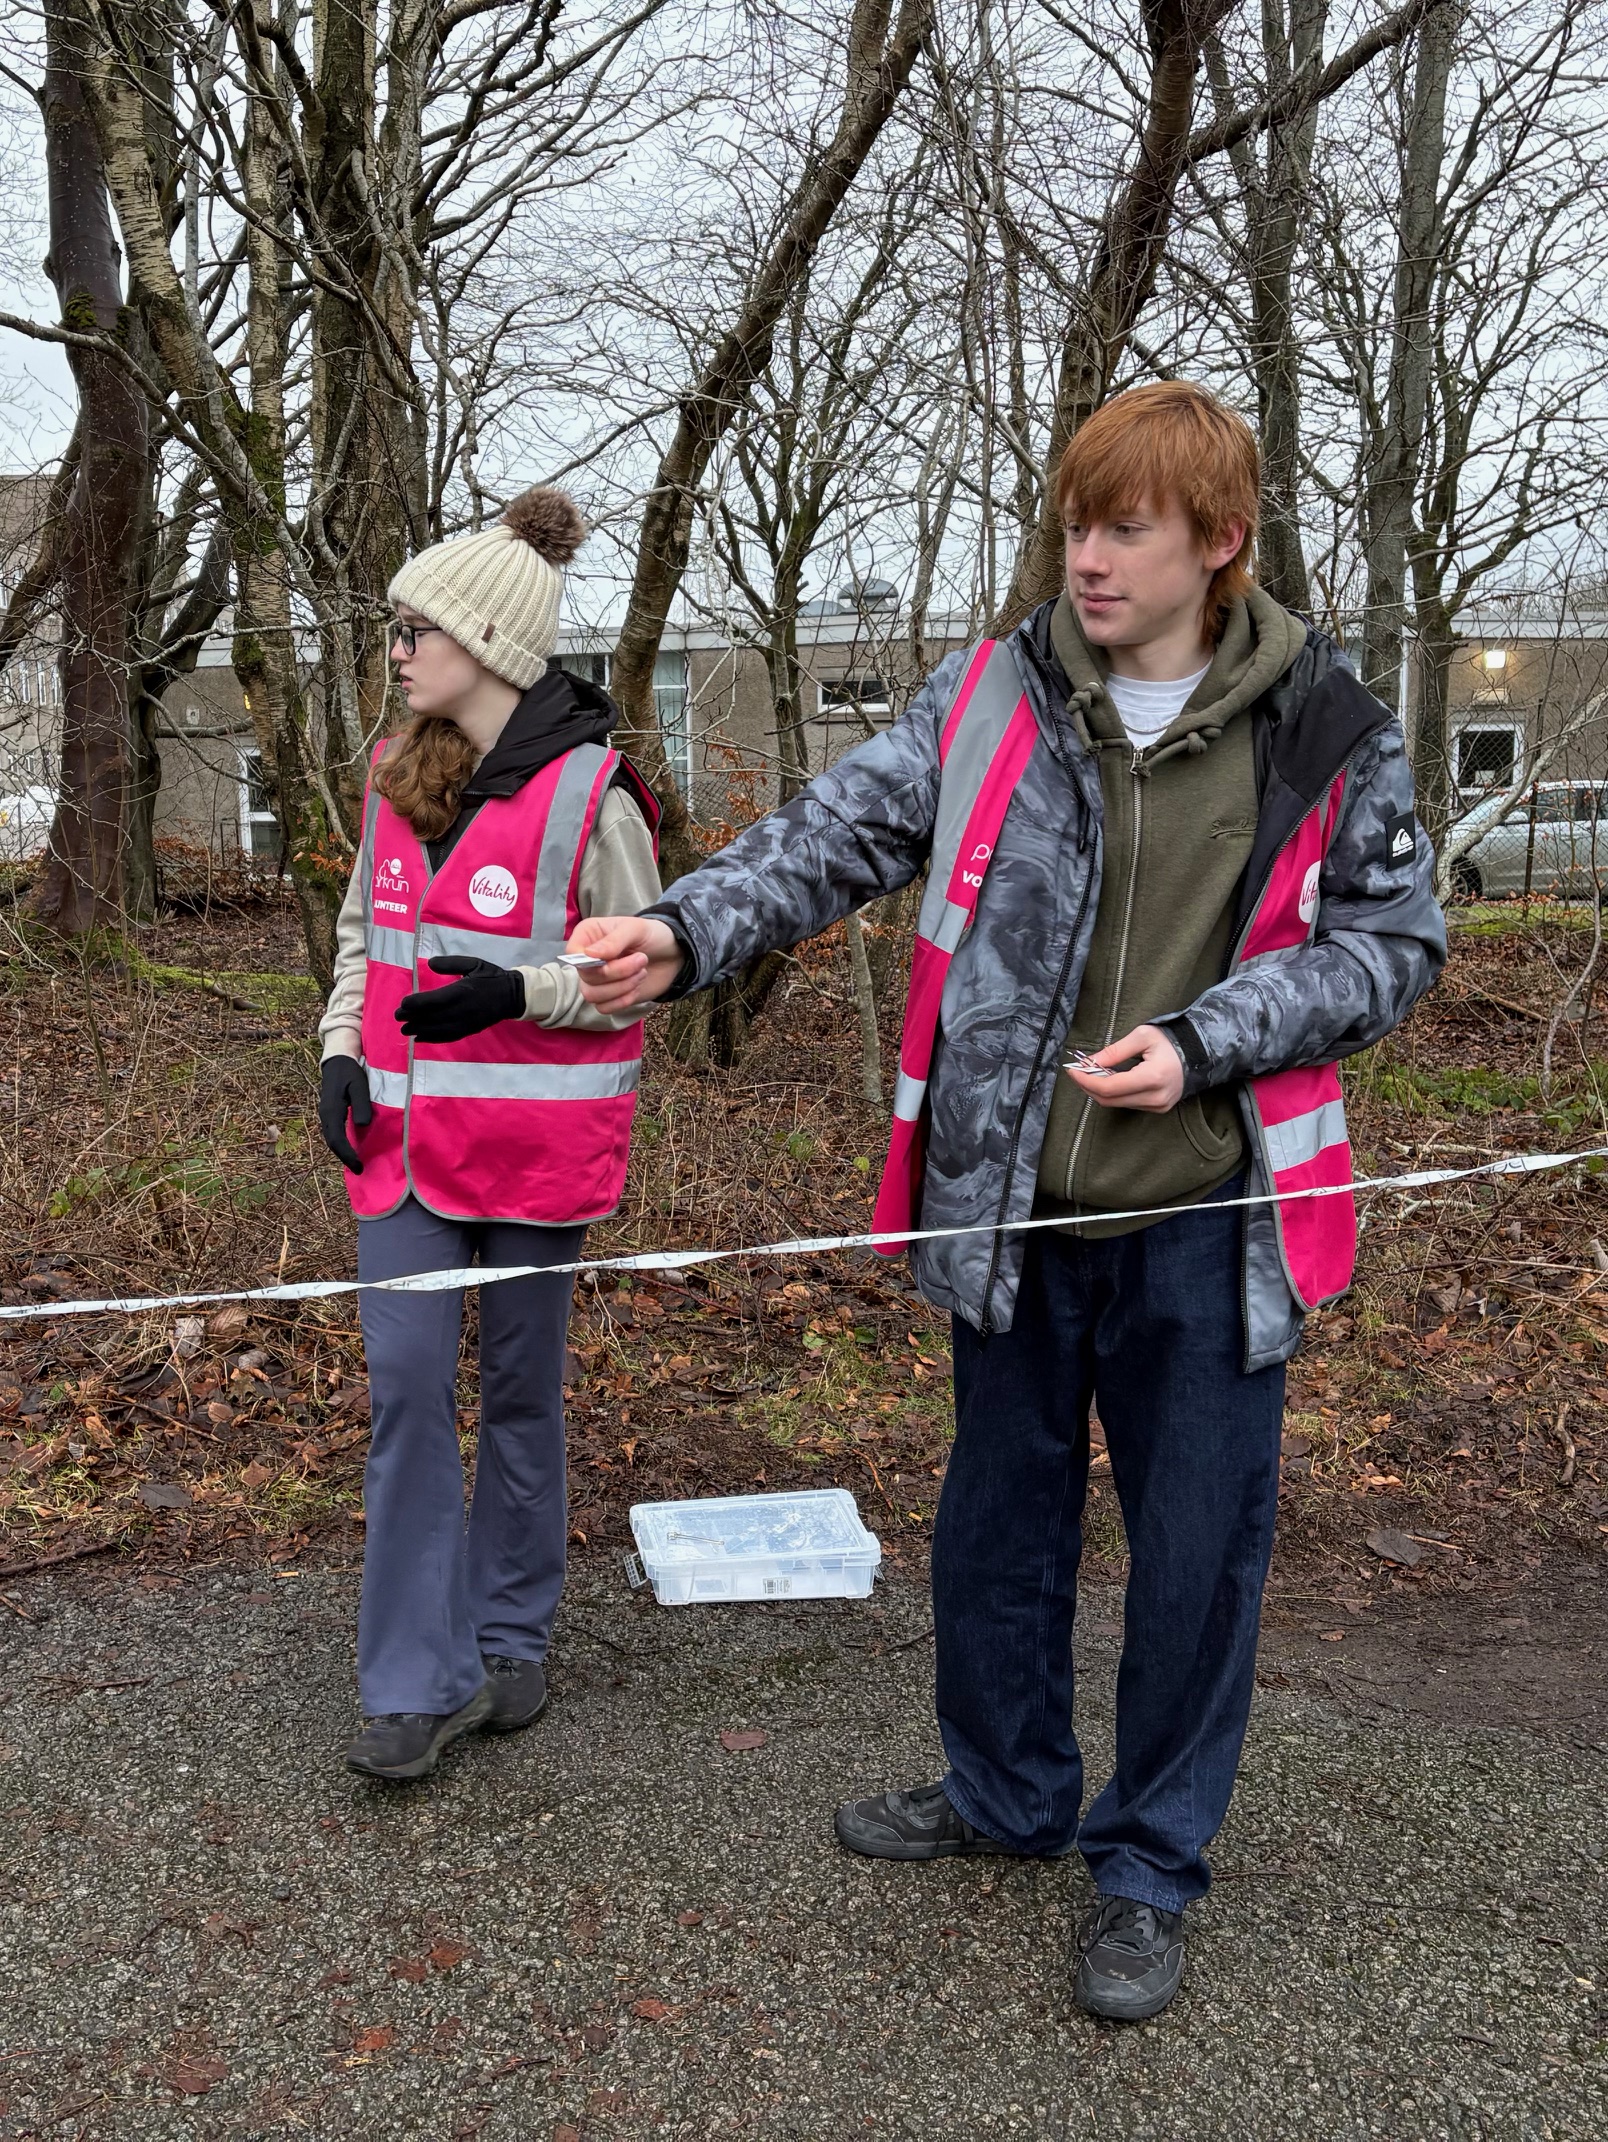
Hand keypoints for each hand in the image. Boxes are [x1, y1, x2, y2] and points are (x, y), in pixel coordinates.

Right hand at [319, 1054, 372, 1170]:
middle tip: (359, 1169)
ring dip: (342, 1152)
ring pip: (331, 1138)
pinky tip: (351, 1148)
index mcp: (332, 1110)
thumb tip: (362, 1125)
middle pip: (332, 1142)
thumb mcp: (359, 1086)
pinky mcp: (329, 1112)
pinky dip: (341, 1143)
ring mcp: (326, 1114)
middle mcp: (326, 1115)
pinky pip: (333, 1132)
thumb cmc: (351, 1072)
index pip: (337, 1139)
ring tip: (356, 1163)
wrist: (337, 1060)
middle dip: (344, 1157)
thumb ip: (361, 1105)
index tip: (359, 1166)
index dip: (347, 1155)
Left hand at [397, 956, 524, 1043]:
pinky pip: (448, 1037)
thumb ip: (451, 963)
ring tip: (405, 1030)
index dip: (415, 1004)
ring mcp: (465, 1022)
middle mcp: (461, 1010)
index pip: (432, 1001)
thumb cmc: (491, 977)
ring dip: (419, 1030)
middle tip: (398, 1017)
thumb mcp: (473, 964)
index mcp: (461, 991)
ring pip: (437, 1029)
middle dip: (412, 1018)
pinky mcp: (469, 1030)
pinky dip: (432, 1039)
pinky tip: (420, 1039)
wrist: (513, 996)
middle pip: (431, 1017)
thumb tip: (430, 963)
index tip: (403, 1004)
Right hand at [565, 915, 683, 1009]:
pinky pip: (604, 1008)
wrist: (672, 954)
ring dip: (622, 987)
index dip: (588, 961)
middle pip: (586, 977)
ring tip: (641, 972)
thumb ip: (613, 941)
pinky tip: (637, 986)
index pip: (572, 953)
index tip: (612, 957)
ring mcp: (596, 980)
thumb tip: (589, 955)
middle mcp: (587, 959)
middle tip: (642, 959)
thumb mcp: (636, 929)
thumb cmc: (652, 935)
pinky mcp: (608, 997)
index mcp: (588, 935)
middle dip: (617, 972)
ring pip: (592, 996)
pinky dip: (623, 1000)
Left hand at [1065, 1024, 1184, 1111]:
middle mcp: (1155, 1098)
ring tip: (1092, 1073)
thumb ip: (1114, 1051)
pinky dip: (1113, 1093)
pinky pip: (1127, 1104)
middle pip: (1109, 1100)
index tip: (1072, 1070)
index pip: (1109, 1087)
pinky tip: (1108, 1080)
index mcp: (1152, 1078)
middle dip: (1088, 1086)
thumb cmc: (1171, 1041)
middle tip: (1078, 1071)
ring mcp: (1158, 1106)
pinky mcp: (1158, 1109)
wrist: (1198, 1054)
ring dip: (1099, 1090)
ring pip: (1116, 1104)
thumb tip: (1089, 1062)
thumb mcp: (1142, 1037)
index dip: (1086, 1080)